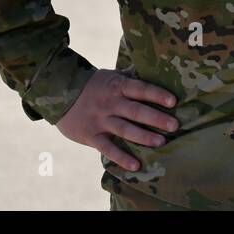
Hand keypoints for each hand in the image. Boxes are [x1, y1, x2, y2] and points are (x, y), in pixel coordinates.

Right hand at [55, 69, 179, 171]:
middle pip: (136, 111)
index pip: (140, 89)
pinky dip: (122, 158)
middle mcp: (110, 103)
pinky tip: (136, 165)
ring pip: (125, 130)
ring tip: (161, 142)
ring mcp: (100, 121)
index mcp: (118, 86)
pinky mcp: (91, 136)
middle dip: (156, 118)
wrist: (58, 93)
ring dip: (143, 137)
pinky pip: (108, 149)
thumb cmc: (94, 84)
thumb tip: (156, 67)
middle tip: (175, 125)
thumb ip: (132, 77)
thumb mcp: (112, 76)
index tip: (173, 101)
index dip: (157, 95)